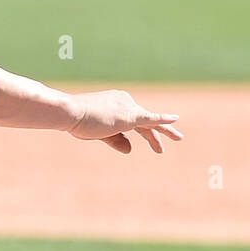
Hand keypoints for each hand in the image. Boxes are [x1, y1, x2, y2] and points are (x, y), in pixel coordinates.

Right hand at [67, 90, 182, 154]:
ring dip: (164, 132)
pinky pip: (151, 119)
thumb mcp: (98, 133)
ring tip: (179, 138)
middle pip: (145, 120)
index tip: (141, 142)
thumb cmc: (79, 121)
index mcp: (116, 102)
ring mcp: (128, 108)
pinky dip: (163, 120)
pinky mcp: (129, 116)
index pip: (132, 120)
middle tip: (172, 140)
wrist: (70, 112)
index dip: (139, 132)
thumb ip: (116, 140)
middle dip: (157, 132)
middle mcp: (125, 102)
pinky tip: (175, 120)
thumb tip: (130, 149)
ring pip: (150, 123)